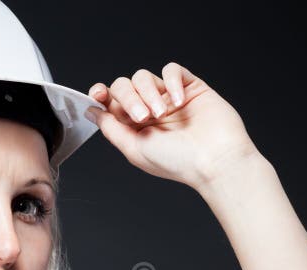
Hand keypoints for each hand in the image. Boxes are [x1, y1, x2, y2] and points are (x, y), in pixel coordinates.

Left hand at [85, 62, 260, 189]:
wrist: (214, 160)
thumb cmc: (178, 162)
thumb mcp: (134, 149)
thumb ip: (111, 129)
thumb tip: (91, 111)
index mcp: (135, 127)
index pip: (112, 102)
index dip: (102, 94)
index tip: (99, 94)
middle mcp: (151, 110)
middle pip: (125, 85)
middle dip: (128, 97)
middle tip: (143, 116)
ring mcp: (170, 98)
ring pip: (145, 76)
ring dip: (149, 92)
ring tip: (162, 113)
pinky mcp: (190, 87)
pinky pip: (172, 70)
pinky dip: (171, 82)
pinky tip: (178, 101)